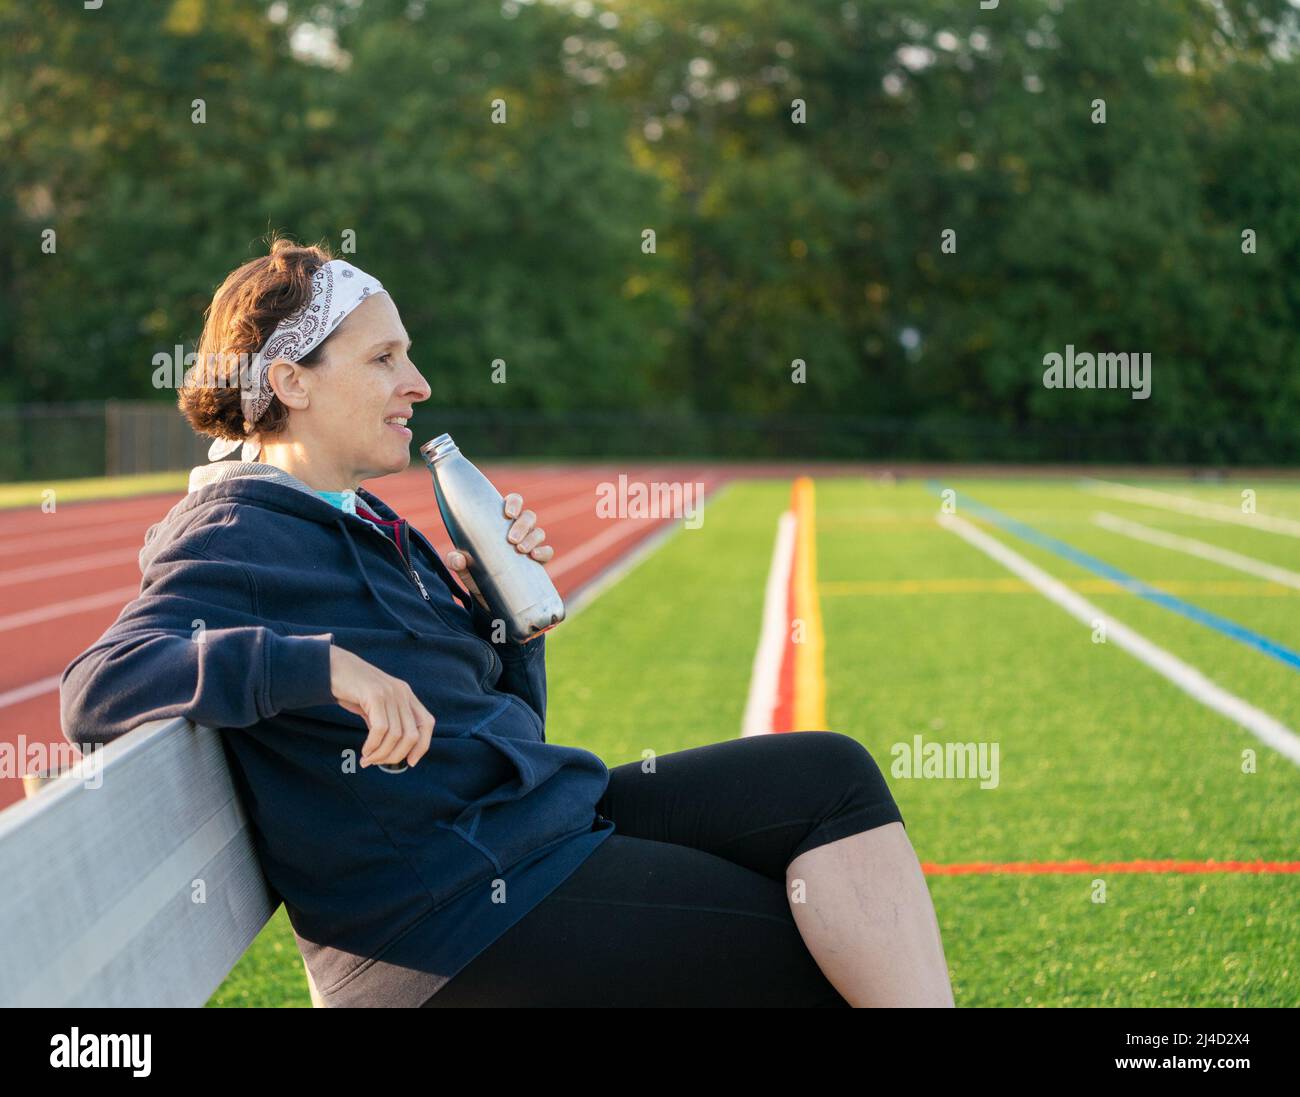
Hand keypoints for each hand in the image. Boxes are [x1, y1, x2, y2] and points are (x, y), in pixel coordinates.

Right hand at [329, 644, 434, 767]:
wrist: (333, 667)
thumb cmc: (352, 690)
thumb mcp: (376, 706)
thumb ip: (387, 723)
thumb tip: (391, 751)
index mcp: (406, 695)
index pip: (427, 723)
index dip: (423, 745)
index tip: (411, 762)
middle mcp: (402, 693)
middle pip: (412, 735)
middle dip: (396, 756)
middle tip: (378, 763)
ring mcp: (390, 693)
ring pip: (396, 735)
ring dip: (381, 754)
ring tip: (368, 759)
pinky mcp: (375, 695)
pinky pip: (380, 729)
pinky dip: (373, 745)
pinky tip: (365, 751)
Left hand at [447, 491, 554, 611]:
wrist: (489, 598)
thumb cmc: (476, 574)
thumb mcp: (464, 568)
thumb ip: (455, 561)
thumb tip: (457, 558)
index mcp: (501, 522)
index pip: (513, 502)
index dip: (514, 502)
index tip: (508, 513)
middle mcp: (519, 530)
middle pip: (528, 516)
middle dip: (522, 524)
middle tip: (511, 539)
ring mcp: (530, 544)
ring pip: (539, 532)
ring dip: (532, 538)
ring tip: (521, 550)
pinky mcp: (539, 561)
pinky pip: (548, 551)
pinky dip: (544, 551)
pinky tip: (535, 556)